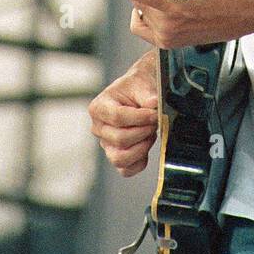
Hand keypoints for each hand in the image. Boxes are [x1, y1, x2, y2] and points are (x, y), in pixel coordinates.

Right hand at [88, 57, 157, 177]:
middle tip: (155, 122)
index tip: (155, 113)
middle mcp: (98, 128)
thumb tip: (154, 104)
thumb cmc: (138, 86)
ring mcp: (106, 144)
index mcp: (98, 107)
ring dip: (141, 148)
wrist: (141, 92)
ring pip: (120, 158)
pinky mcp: (116, 156)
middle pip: (119, 139)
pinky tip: (147, 144)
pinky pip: (126, 170)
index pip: (117, 118)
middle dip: (143, 132)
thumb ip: (147, 94)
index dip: (139, 118)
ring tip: (150, 133)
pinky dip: (139, 162)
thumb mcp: (142, 82)